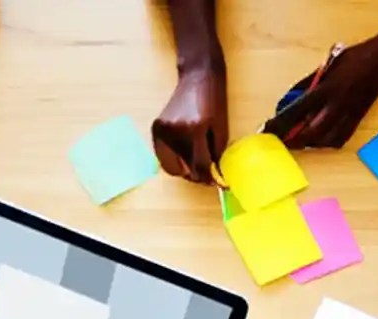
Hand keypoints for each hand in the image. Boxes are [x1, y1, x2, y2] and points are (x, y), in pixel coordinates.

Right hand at [151, 65, 227, 184]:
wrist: (197, 75)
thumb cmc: (214, 97)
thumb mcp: (221, 126)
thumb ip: (217, 152)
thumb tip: (214, 175)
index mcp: (195, 129)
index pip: (200, 165)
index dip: (211, 178)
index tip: (218, 183)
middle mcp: (176, 131)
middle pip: (185, 169)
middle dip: (197, 175)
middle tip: (207, 174)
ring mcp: (163, 130)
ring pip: (172, 166)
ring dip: (185, 169)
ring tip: (196, 163)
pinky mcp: (156, 129)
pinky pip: (163, 156)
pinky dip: (174, 160)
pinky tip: (184, 155)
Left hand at [263, 38, 377, 149]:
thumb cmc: (353, 59)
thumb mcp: (325, 67)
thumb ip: (305, 85)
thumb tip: (286, 101)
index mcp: (327, 88)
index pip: (297, 110)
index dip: (280, 123)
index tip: (267, 129)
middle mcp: (337, 105)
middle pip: (311, 133)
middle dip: (293, 140)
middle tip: (281, 141)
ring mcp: (349, 115)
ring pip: (325, 140)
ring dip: (308, 143)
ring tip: (296, 141)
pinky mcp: (357, 120)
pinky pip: (339, 140)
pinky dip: (325, 143)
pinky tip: (318, 140)